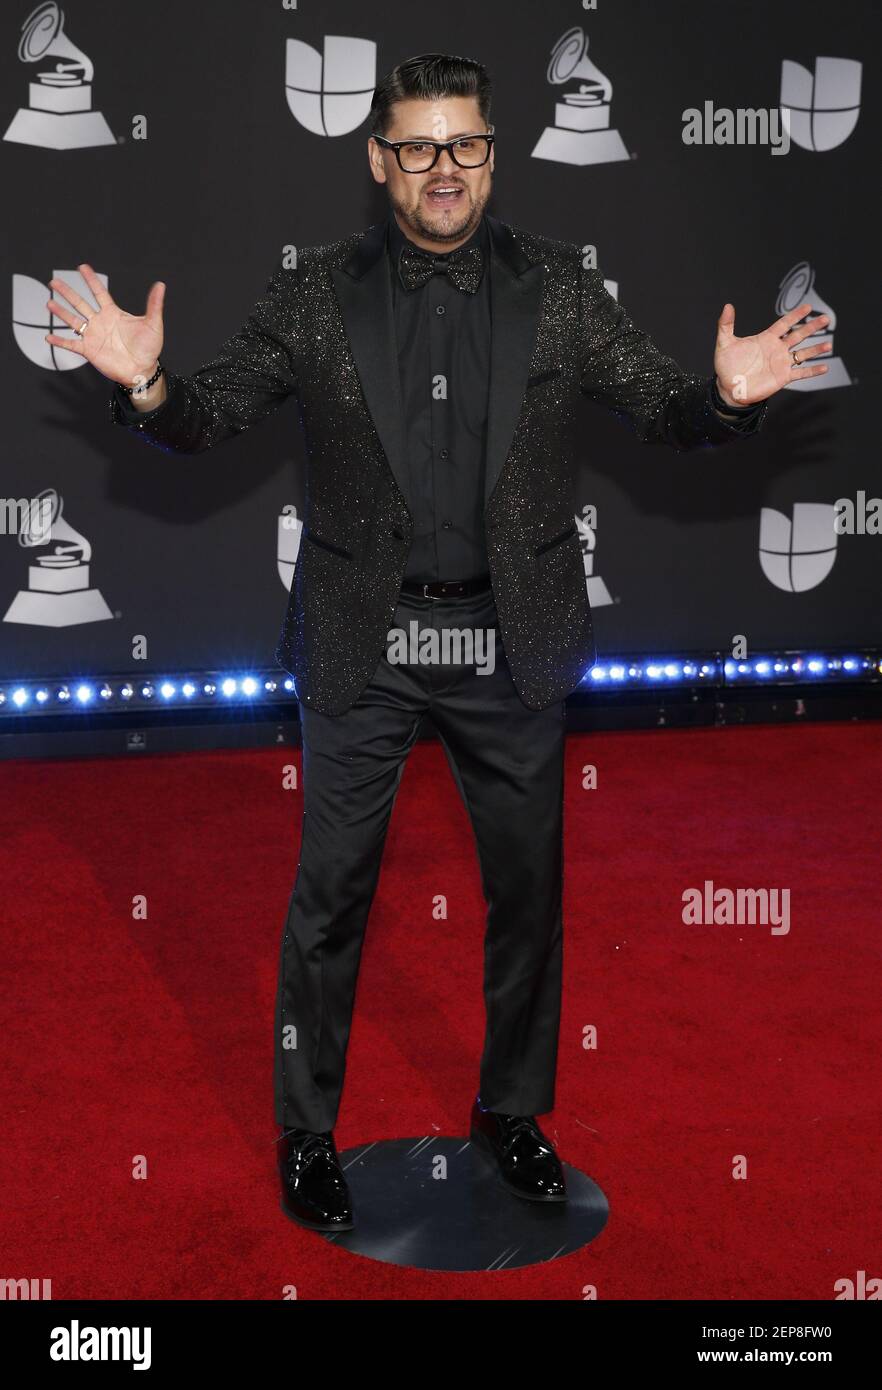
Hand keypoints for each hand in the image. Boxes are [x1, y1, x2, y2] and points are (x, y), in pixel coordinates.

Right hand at [45, 263, 164, 389]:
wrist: (143, 370)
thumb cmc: (149, 348)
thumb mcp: (153, 324)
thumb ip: (154, 305)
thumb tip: (160, 286)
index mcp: (113, 313)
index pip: (99, 292)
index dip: (91, 280)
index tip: (82, 267)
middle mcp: (100, 322)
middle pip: (80, 303)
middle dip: (67, 293)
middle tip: (54, 281)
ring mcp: (93, 336)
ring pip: (73, 321)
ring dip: (61, 313)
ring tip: (49, 303)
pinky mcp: (89, 350)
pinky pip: (71, 345)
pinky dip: (60, 341)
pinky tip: (48, 337)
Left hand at [713, 301, 831, 406]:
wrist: (729, 388)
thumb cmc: (726, 366)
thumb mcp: (724, 344)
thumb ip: (726, 324)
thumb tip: (728, 306)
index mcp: (766, 338)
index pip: (784, 324)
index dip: (795, 315)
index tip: (808, 307)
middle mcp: (777, 349)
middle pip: (798, 335)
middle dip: (812, 327)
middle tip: (825, 319)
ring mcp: (781, 363)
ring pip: (802, 354)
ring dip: (815, 349)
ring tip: (828, 345)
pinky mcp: (783, 377)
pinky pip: (800, 373)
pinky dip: (812, 371)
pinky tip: (824, 368)